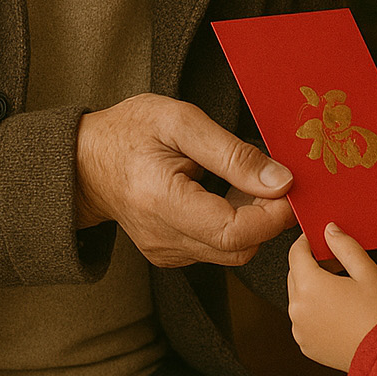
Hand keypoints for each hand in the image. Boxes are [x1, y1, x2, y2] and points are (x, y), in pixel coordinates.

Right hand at [75, 93, 294, 266]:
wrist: (85, 160)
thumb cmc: (130, 131)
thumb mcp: (181, 122)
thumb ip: (233, 153)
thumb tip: (280, 181)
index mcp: (162, 202)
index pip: (234, 232)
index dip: (272, 214)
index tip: (290, 185)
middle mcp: (164, 239)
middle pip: (238, 248)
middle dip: (267, 216)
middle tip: (271, 175)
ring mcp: (166, 252)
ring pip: (231, 251)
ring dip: (251, 220)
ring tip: (243, 179)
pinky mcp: (170, 254)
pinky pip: (216, 248)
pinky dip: (231, 224)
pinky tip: (225, 192)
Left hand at [286, 225, 376, 371]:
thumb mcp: (366, 271)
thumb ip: (344, 246)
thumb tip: (330, 230)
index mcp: (310, 286)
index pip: (296, 253)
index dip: (305, 241)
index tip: (316, 238)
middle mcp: (298, 308)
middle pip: (295, 274)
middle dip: (311, 265)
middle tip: (335, 263)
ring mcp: (299, 328)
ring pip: (298, 297)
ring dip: (312, 288)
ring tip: (339, 289)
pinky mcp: (304, 343)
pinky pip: (303, 319)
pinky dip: (313, 311)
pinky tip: (336, 310)